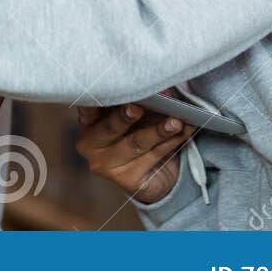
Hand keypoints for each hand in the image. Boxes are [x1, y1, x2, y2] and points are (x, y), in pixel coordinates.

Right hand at [76, 99, 198, 204]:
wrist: (153, 173)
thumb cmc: (140, 132)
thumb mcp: (137, 113)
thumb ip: (142, 100)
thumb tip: (163, 91)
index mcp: (87, 122)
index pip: (88, 107)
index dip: (98, 99)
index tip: (111, 90)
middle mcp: (90, 145)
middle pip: (110, 128)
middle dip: (125, 117)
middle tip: (139, 108)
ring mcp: (106, 165)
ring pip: (136, 144)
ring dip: (158, 131)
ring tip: (175, 122)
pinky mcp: (127, 180)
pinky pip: (153, 157)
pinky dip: (171, 142)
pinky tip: (183, 132)